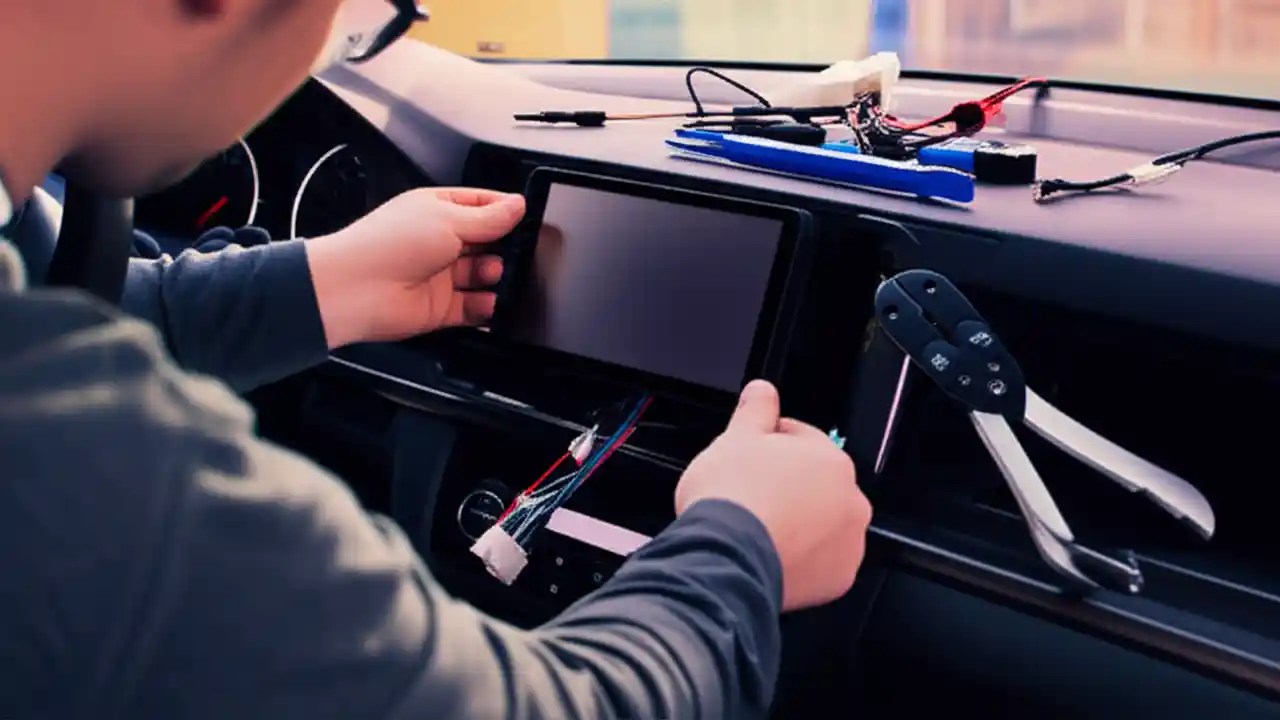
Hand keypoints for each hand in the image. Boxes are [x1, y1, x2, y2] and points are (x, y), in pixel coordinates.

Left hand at [305, 187, 525, 347]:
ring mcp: (439, 275)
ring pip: (481, 275)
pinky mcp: (440, 308)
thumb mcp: (449, 219)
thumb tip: (517, 205)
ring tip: (494, 273)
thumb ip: (489, 217)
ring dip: (494, 275)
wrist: (357, 290)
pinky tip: (491, 302)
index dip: (503, 209)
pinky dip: (486, 307)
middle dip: (503, 246)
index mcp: (436, 210)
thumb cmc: (388, 245)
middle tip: (517, 249)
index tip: (525, 215)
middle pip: (485, 242)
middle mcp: (438, 241)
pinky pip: (473, 308)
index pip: (480, 205)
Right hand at [675, 380, 871, 611]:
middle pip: (815, 484)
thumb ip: (756, 409)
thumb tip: (763, 390)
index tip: (750, 455)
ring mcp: (847, 543)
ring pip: (821, 523)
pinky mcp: (837, 579)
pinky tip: (772, 552)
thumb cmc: (732, 499)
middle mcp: (850, 501)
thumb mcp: (736, 437)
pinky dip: (801, 558)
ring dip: (799, 522)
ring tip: (760, 527)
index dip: (769, 443)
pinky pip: (819, 561)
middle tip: (750, 493)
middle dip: (788, 485)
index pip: (801, 440)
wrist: (727, 559)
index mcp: (830, 460)